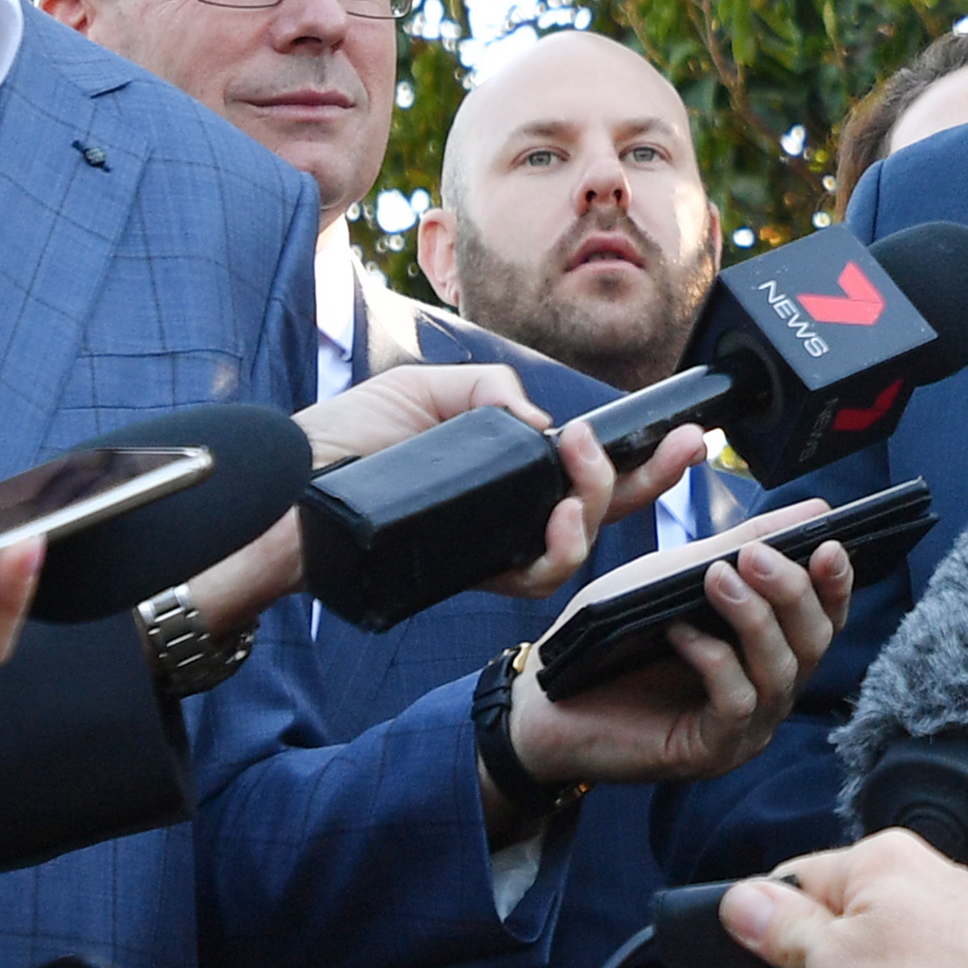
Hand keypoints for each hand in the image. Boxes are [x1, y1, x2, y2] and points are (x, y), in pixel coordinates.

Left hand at [199, 365, 717, 626]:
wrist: (279, 491)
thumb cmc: (339, 443)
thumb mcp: (425, 391)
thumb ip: (492, 396)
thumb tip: (548, 426)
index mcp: (501, 474)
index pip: (583, 469)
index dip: (637, 456)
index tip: (683, 431)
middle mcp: (505, 517)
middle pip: (602, 509)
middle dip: (654, 478)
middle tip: (688, 445)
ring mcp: (489, 550)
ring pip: (577, 545)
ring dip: (597, 502)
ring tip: (582, 459)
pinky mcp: (467, 576)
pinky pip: (535, 575)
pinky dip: (562, 544)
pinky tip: (562, 511)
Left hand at [503, 529, 846, 795]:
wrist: (544, 701)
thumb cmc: (610, 639)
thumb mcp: (677, 578)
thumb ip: (739, 547)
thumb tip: (814, 511)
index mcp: (767, 652)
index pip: (825, 618)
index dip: (835, 582)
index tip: (829, 543)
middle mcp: (767, 693)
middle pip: (814, 643)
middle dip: (793, 593)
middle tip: (757, 554)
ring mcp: (743, 730)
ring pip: (781, 672)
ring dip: (755, 618)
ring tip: (718, 578)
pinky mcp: (710, 752)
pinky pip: (737, 704)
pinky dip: (715, 660)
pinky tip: (681, 632)